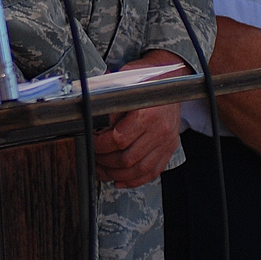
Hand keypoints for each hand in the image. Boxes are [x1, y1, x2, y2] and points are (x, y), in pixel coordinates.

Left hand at [92, 53, 190, 187]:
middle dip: (105, 162)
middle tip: (94, 158)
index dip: (99, 146)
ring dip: (117, 174)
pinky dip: (135, 180)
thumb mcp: (123, 83)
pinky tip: (121, 180)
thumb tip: (88, 116)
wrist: (172, 79)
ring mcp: (166, 141)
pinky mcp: (169, 148)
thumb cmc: (146, 79)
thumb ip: (108, 102)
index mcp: (146, 113)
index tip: (91, 143)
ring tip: (103, 170)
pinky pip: (152, 171)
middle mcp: (159, 130)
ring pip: (139, 170)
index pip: (118, 140)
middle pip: (127, 158)